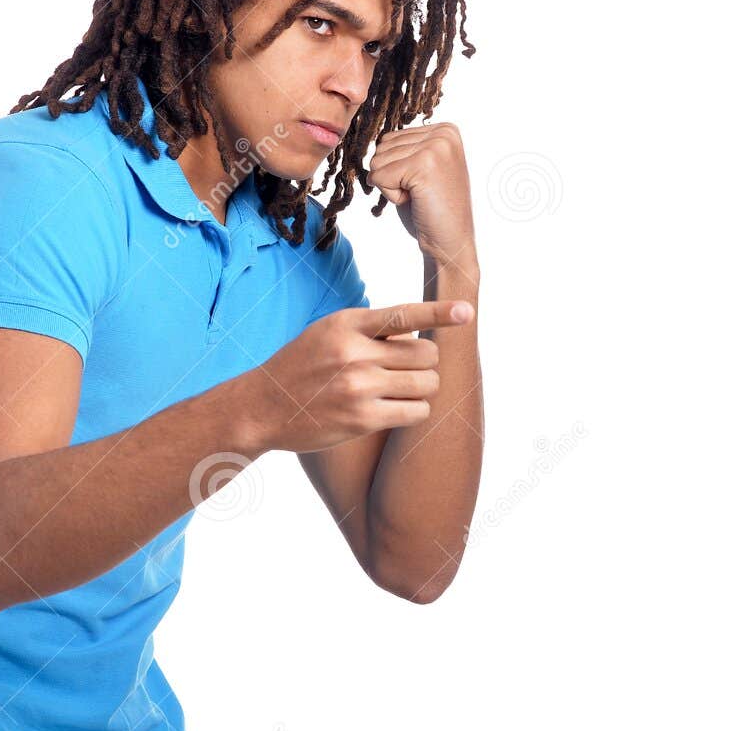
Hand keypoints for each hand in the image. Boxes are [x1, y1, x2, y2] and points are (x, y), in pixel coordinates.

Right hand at [245, 300, 475, 452]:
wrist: (263, 406)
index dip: (439, 312)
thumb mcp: (328, 331)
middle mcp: (354, 353)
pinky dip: (414, 410)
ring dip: (422, 388)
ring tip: (398, 389)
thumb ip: (370, 328)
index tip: (466, 311)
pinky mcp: (362, 419)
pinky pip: (416, 412)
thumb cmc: (302, 365)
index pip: (403, 314)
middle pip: (427, 353)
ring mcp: (359, 387)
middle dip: (425, 362)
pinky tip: (395, 409)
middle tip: (405, 369)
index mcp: (347, 324)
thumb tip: (419, 333)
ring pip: (427, 383)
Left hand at [367, 122, 476, 261]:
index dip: (397, 167)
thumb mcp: (421, 168)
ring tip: (419, 196)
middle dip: (392, 176)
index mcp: (445, 130)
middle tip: (421, 192)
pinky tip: (415, 201)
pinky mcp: (423, 165)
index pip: (390, 139)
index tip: (424, 183)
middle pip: (382, 147)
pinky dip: (391, 196)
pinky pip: (379, 177)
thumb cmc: (433, 209)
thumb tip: (374, 142)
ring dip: (392, 186)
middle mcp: (443, 134)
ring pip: (378, 161)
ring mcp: (435, 147)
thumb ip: (405, 148)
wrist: (451, 242)